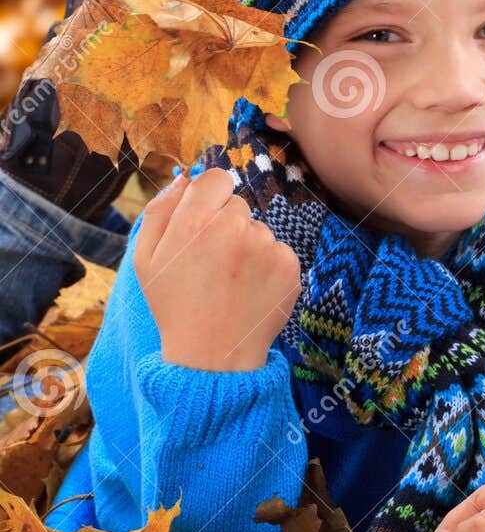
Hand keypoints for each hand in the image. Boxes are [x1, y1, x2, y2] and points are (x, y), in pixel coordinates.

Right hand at [133, 168, 301, 371]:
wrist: (213, 353)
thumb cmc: (174, 304)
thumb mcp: (146, 258)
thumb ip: (161, 211)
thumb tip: (185, 178)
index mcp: (195, 220)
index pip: (217, 178)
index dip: (210, 198)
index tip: (205, 220)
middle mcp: (234, 227)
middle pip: (238, 205)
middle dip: (226, 225)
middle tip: (212, 262)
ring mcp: (266, 245)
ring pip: (259, 229)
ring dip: (248, 246)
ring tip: (231, 281)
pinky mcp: (290, 264)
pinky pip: (278, 250)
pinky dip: (268, 266)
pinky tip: (250, 289)